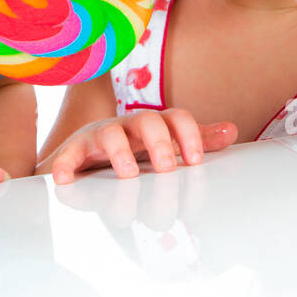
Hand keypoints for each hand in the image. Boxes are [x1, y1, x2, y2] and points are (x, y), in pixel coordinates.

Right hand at [48, 108, 237, 184]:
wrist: (87, 155)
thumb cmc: (133, 151)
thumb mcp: (166, 145)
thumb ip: (196, 140)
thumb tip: (231, 131)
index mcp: (155, 126)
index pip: (176, 118)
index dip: (189, 136)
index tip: (195, 161)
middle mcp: (129, 126)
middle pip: (147, 121)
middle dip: (159, 143)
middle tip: (168, 168)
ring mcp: (100, 136)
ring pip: (109, 134)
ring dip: (120, 152)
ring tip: (129, 173)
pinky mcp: (74, 151)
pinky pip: (68, 154)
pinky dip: (66, 164)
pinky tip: (66, 179)